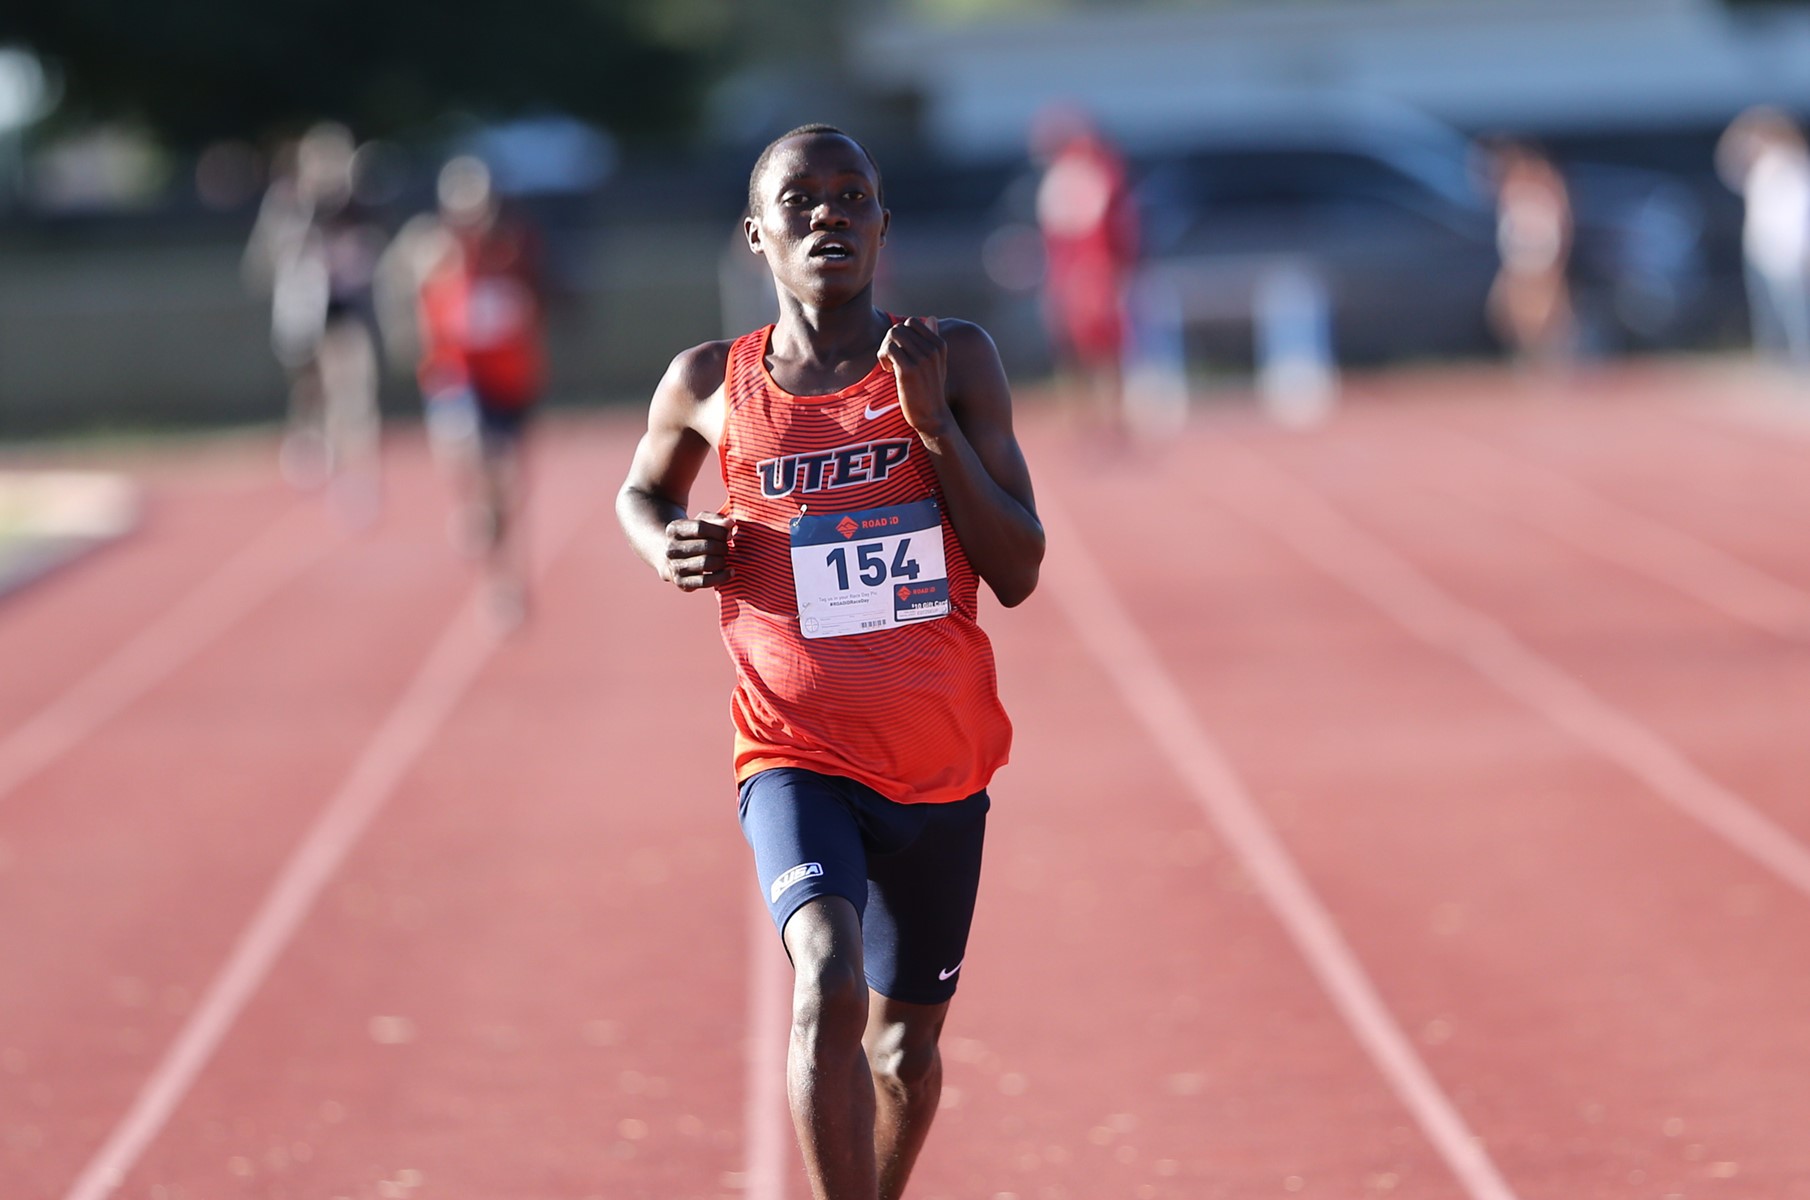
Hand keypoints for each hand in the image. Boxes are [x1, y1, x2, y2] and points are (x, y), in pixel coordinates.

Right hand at [664, 512, 732, 590]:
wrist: (671, 559)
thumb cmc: (692, 538)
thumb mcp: (700, 523)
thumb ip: (716, 520)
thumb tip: (731, 524)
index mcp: (674, 530)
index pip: (700, 528)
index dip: (719, 531)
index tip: (729, 535)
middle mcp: (671, 549)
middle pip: (705, 546)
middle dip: (722, 547)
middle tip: (726, 548)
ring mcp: (675, 567)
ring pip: (706, 563)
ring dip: (722, 561)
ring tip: (725, 558)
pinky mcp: (681, 582)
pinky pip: (705, 581)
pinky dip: (721, 577)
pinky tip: (730, 572)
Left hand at [877, 316, 949, 437]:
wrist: (933, 417)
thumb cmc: (931, 391)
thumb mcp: (937, 363)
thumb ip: (934, 340)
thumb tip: (932, 318)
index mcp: (939, 345)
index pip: (912, 322)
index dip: (901, 334)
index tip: (902, 351)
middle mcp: (932, 349)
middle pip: (899, 328)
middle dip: (890, 341)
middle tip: (892, 360)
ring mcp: (921, 359)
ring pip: (892, 335)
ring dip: (885, 348)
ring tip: (890, 364)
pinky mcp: (908, 370)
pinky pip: (888, 349)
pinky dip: (883, 357)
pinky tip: (889, 370)